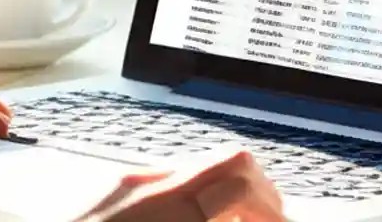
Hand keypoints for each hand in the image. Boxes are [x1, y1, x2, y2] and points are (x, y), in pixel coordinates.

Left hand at [79, 148, 283, 221]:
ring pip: (199, 176)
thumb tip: (259, 220)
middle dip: (257, 201)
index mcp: (161, 206)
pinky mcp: (110, 196)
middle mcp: (142, 185)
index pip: (237, 171)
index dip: (271, 204)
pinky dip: (194, 209)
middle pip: (225, 165)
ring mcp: (123, 186)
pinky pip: (168, 189)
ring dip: (225, 205)